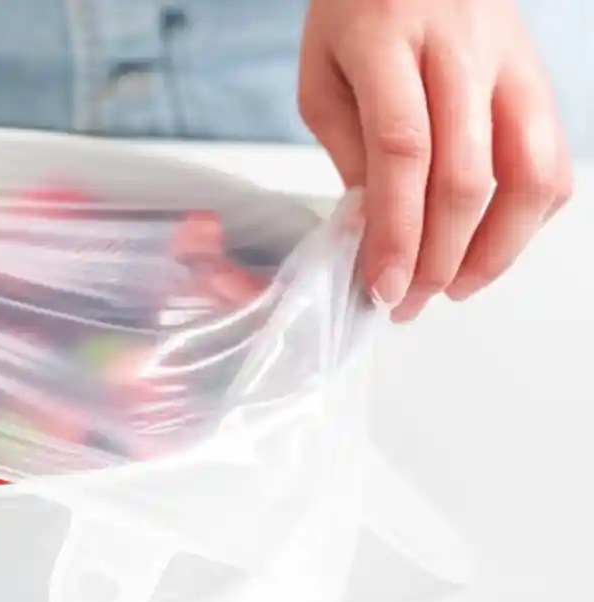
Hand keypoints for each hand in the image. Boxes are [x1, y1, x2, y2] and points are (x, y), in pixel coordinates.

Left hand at [298, 0, 571, 321]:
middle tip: (406, 301)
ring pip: (529, 172)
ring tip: (452, 287)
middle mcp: (461, 47)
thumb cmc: (356, 12)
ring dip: (495, 249)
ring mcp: (511, 60)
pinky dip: (527, 216)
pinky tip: (489, 245)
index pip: (403, 150)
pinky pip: (551, 158)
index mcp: (388, 40)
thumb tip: (377, 232)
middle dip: (438, 257)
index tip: (382, 285)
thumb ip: (349, 150)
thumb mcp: (322, 76)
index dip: (397, 230)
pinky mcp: (539, 75)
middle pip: (466, 173)